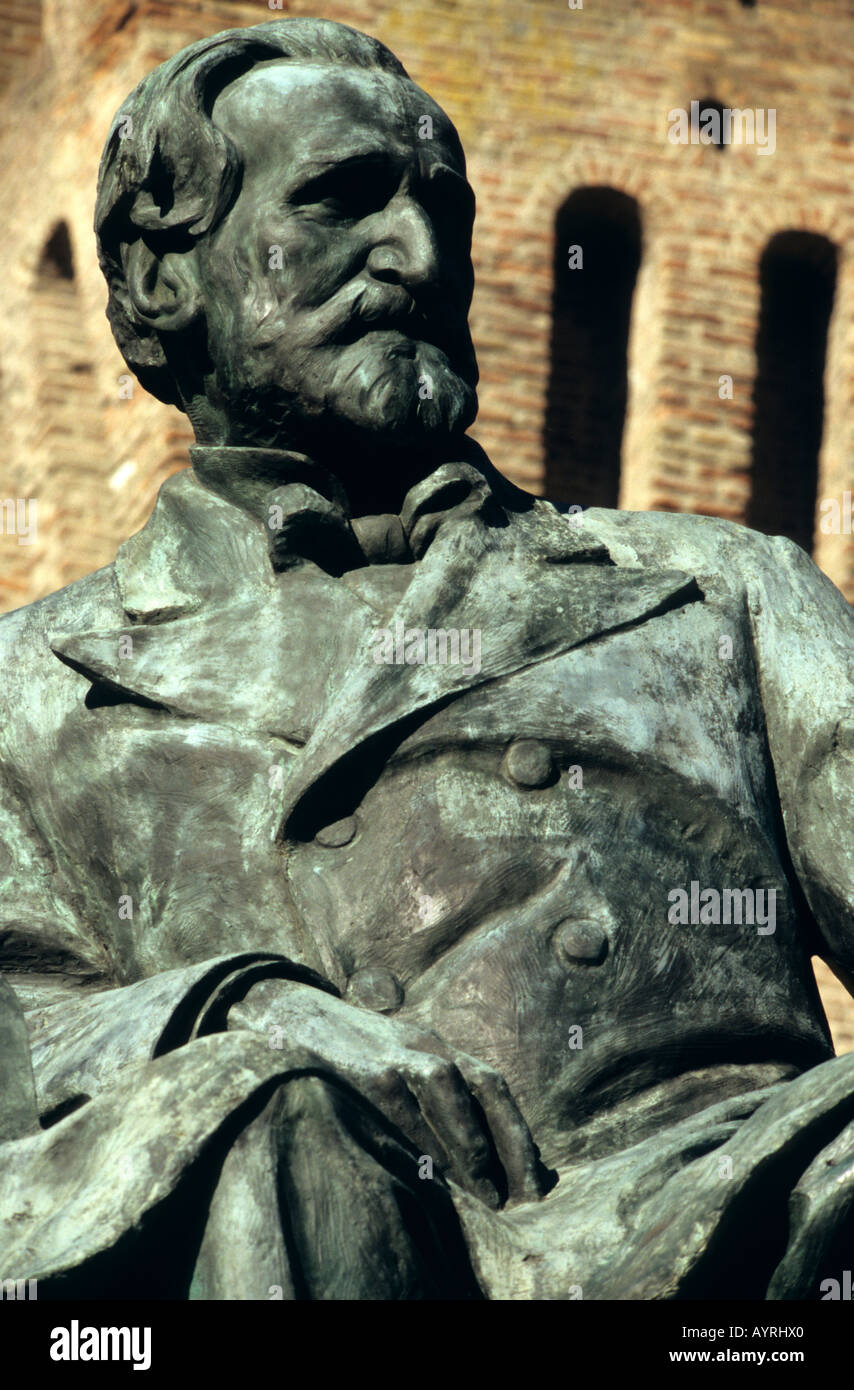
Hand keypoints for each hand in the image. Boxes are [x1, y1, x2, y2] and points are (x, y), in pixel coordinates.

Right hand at [228, 977, 549, 1209]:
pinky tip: (433, 1169)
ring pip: (448, 1088)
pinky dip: (421, 1135)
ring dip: (472, 1141)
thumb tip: (465, 1158)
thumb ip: (425, 1097)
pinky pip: (400, 1102)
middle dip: (510, 1140)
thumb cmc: (347, 1052)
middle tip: (524, 1191)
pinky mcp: (364, 1065)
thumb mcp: (395, 1063)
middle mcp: (425, 1044)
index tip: (537, 1177)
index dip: (519, 1131)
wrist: (289, 1015)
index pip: (492, 1085)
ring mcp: (394, 1051)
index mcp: (437, 1046)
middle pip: (484, 1085)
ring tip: (487, 1188)